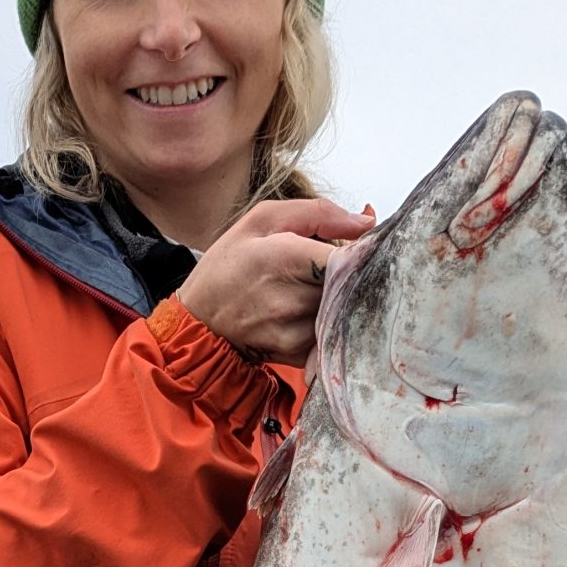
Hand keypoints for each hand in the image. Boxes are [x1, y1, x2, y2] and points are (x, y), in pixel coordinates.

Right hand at [177, 198, 375, 365]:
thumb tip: (368, 220)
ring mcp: (299, 330)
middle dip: (352, 271)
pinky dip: (330, 318)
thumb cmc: (227, 267)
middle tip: (334, 263)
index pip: (353, 255)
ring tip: (314, 286)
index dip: (364, 250)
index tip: (361, 245)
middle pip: (353, 282)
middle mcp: (295, 298)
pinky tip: (309, 309)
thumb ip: (319, 213)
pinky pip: (332, 330)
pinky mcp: (301, 352)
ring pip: (345, 307)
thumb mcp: (261, 220)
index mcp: (286, 258)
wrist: (199, 322)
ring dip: (341, 295)